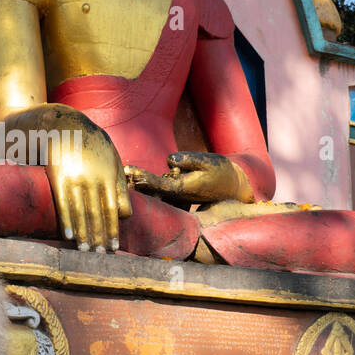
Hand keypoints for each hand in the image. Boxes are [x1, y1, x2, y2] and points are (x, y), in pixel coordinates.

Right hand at [39, 106, 131, 251]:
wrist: (64, 125)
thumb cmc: (92, 145)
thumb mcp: (113, 159)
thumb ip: (120, 186)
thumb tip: (125, 215)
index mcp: (109, 175)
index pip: (113, 209)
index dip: (113, 230)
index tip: (112, 247)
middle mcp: (94, 178)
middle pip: (97, 214)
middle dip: (99, 237)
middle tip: (99, 256)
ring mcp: (76, 177)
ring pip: (81, 212)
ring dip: (83, 234)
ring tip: (85, 251)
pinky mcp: (58, 176)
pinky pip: (63, 203)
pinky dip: (66, 221)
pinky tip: (69, 236)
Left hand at [126, 152, 250, 204]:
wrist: (233, 185)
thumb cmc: (220, 172)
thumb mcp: (207, 161)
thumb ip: (189, 160)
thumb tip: (169, 161)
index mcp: (182, 189)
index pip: (158, 184)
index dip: (143, 177)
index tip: (129, 170)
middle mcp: (177, 195)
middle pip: (151, 190)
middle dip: (136, 181)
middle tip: (122, 172)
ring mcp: (177, 194)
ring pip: (154, 190)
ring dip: (140, 183)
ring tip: (125, 174)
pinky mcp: (178, 191)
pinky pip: (159, 189)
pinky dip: (148, 183)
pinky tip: (135, 177)